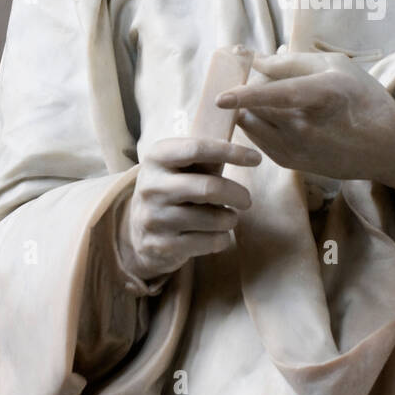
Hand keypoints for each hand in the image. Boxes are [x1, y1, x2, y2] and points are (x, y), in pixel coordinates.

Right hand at [117, 137, 260, 281]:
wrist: (138, 232)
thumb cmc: (172, 191)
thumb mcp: (177, 167)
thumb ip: (204, 157)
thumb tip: (247, 150)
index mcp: (156, 158)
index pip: (197, 149)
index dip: (231, 152)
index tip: (256, 158)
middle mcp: (151, 186)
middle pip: (209, 188)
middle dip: (237, 194)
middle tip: (247, 200)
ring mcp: (154, 218)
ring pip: (212, 219)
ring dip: (230, 219)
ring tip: (228, 218)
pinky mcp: (162, 246)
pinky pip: (208, 242)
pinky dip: (222, 238)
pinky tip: (217, 235)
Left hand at [216, 52, 394, 190]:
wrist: (387, 146)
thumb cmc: (364, 98)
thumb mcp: (335, 66)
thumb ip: (293, 62)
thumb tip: (257, 60)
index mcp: (319, 96)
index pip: (272, 96)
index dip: (243, 95)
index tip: (219, 96)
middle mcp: (304, 126)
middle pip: (254, 109)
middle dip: (247, 92)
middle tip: (256, 78)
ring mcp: (297, 149)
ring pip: (252, 126)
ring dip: (249, 110)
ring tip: (270, 99)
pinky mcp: (292, 163)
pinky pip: (259, 141)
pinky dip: (257, 125)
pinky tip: (275, 116)